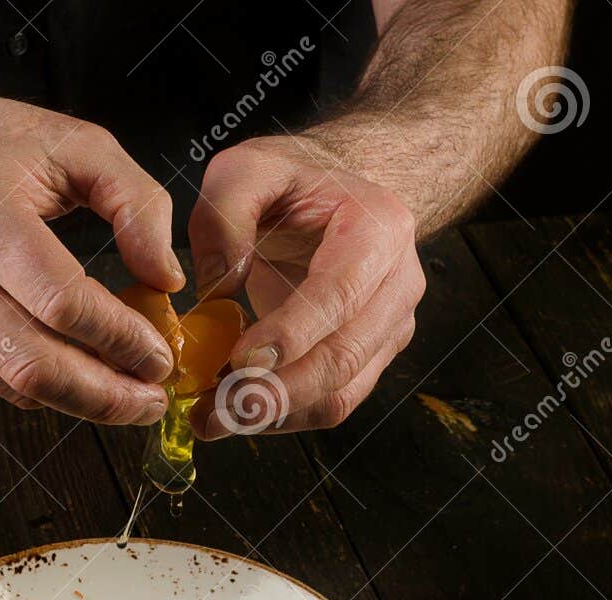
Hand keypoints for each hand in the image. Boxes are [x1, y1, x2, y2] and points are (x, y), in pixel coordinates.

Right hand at [0, 94, 183, 423]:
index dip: (120, 339)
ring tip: (125, 391)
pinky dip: (40, 382)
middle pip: (35, 366)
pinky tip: (71, 367)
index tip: (160, 355)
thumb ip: (136, 201)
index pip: (63, 304)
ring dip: (78, 399)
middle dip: (105, 396)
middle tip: (151, 400)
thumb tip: (166, 280)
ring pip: (14, 385)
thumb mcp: (73, 144)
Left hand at [187, 135, 424, 437]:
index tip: (238, 361)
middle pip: (344, 357)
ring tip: (213, 420)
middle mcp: (397, 284)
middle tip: (215, 412)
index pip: (338, 294)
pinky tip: (236, 413)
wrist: (336, 194)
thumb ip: (225, 214)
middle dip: (276, 393)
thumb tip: (217, 286)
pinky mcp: (370, 359)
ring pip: (341, 393)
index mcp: (378, 229)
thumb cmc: (293, 180)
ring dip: (275, 416)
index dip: (291, 333)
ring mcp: (389, 327)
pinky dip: (282, 417)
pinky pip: (330, 403)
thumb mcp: (248, 169)